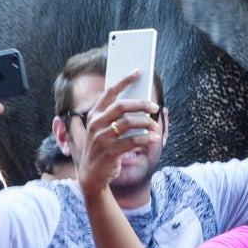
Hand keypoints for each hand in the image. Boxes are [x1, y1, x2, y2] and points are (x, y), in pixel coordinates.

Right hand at [76, 69, 161, 194]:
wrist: (92, 175)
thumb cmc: (103, 148)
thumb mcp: (106, 131)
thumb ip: (118, 118)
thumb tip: (142, 105)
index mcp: (94, 114)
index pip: (110, 92)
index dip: (124, 80)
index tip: (138, 71)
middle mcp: (95, 124)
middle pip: (121, 106)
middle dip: (141, 104)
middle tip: (154, 107)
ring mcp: (100, 138)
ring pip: (127, 123)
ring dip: (146, 123)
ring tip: (155, 125)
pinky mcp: (108, 152)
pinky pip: (132, 141)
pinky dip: (146, 138)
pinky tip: (154, 138)